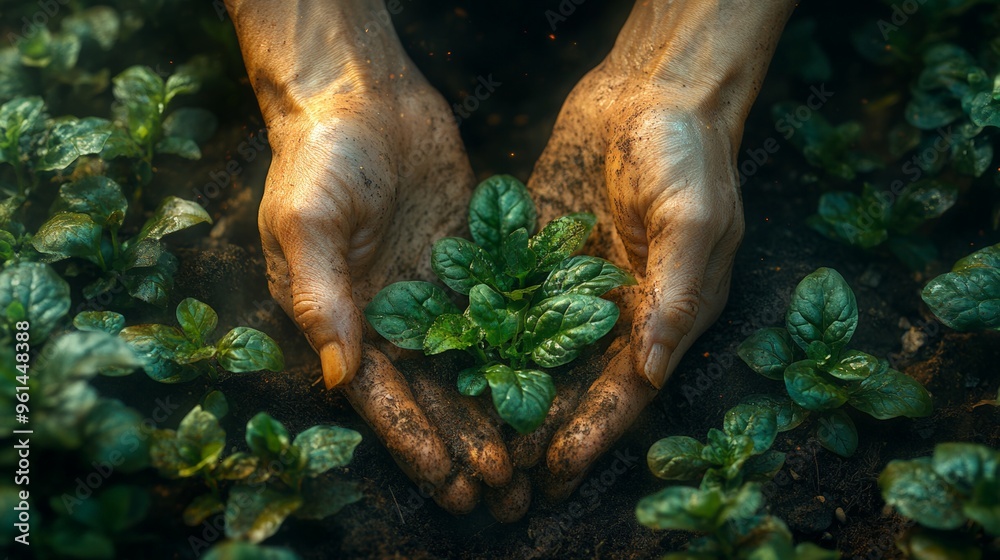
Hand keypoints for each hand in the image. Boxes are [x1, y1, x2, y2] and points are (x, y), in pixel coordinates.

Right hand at [227, 0, 513, 512]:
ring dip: (493, 413)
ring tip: (527, 461)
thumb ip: (317, 297)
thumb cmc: (319, 156)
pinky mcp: (467, 260)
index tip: (450, 483)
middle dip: (463, 445)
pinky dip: (518, 350)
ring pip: (468, 365)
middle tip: (501, 493)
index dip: (416, 442)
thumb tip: (340, 376)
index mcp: (341, 318)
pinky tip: (548, 383)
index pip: (382, 396)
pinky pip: (496, 313)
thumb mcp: (305, 224)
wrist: (361, 93)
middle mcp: (388, 314)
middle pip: (430, 394)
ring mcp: (430, 290)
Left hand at [512, 0, 795, 499]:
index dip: (592, 431)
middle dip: (542, 429)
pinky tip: (455, 359)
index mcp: (662, 310)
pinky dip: (488, 330)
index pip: (624, 387)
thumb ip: (673, 292)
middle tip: (502, 477)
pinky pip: (512, 297)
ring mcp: (576, 279)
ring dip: (509, 392)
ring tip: (471, 436)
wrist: (653, 86)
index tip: (557, 470)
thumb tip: (653, 370)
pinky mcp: (543, 248)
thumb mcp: (691, 219)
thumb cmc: (687, 150)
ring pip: (537, 348)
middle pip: (575, 380)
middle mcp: (617, 305)